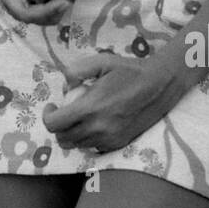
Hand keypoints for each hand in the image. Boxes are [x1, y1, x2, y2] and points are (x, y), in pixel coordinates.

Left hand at [42, 50, 204, 152]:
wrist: (160, 84)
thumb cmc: (129, 70)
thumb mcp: (101, 60)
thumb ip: (76, 70)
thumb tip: (65, 86)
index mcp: (90, 108)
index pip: (54, 125)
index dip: (48, 116)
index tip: (52, 106)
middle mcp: (98, 128)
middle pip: (63, 139)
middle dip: (59, 126)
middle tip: (64, 112)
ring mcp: (110, 139)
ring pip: (78, 145)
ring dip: (73, 133)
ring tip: (81, 117)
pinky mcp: (119, 144)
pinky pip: (94, 147)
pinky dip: (89, 138)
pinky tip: (96, 123)